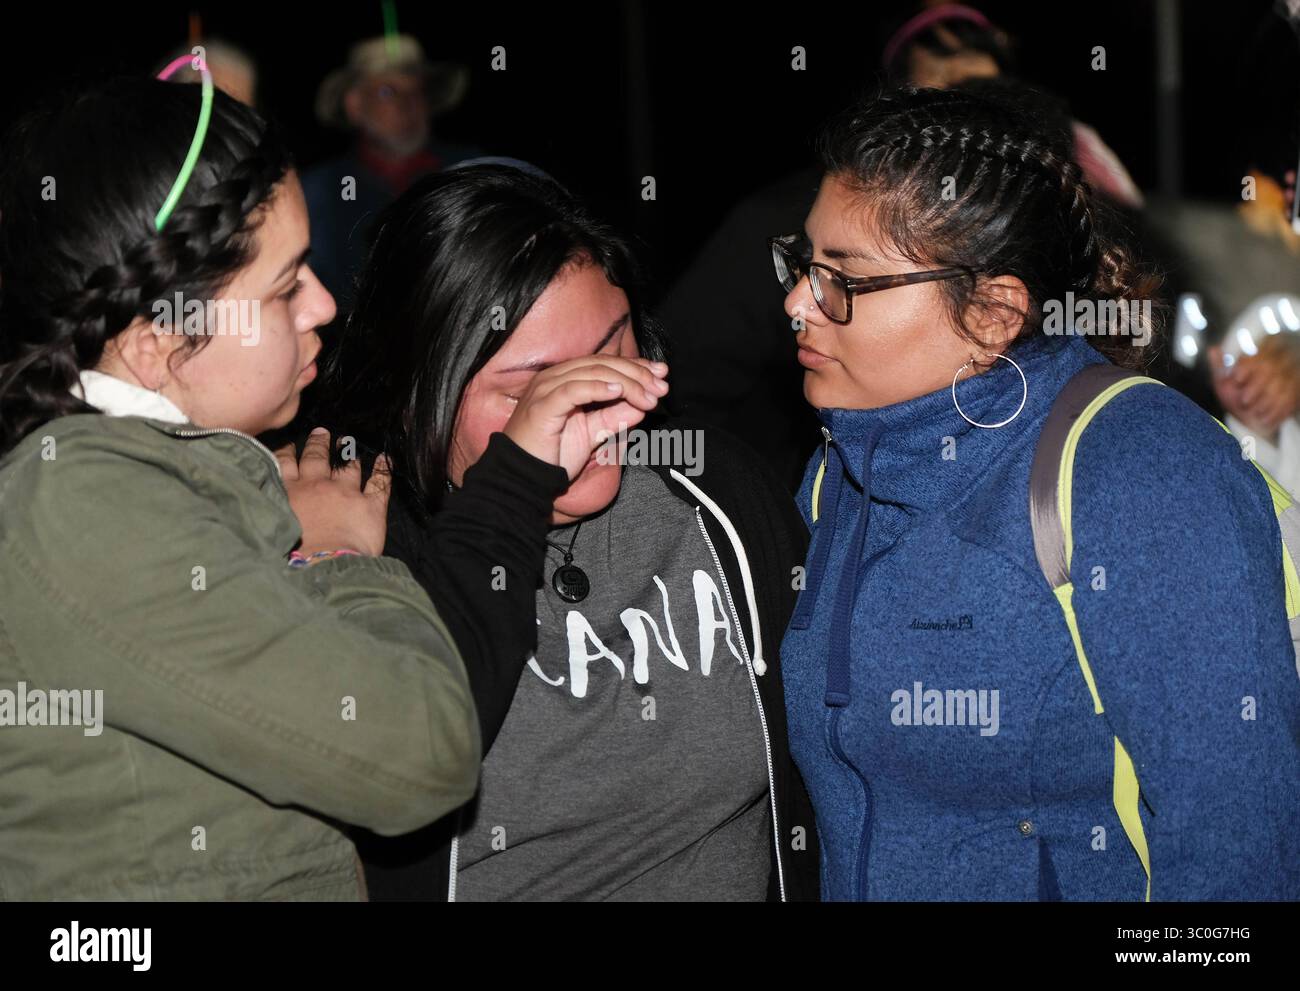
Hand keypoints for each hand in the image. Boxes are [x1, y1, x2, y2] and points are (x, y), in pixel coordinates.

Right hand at [275, 429, 390, 556]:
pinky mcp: (370, 506)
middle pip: (317, 458)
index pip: (286, 465)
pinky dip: (384, 469)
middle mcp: (318, 486)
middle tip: (321, 432)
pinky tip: (386, 458)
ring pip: (348, 467)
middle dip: (318, 444)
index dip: (288, 451)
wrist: (322, 565)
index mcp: (290, 493)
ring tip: (349, 444)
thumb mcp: (270, 527)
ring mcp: (346, 493)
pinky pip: (379, 482)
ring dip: (348, 454)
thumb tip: (268, 506)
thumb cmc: (292, 554)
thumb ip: (271, 509)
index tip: (290, 443)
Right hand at [502, 356, 668, 478]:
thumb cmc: (553, 455)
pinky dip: (597, 388)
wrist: (523, 477)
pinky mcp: (542, 405)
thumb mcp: (593, 433)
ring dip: (625, 382)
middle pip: (602, 364)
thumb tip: (643, 405)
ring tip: (648, 394)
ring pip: (592, 373)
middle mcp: (554, 378)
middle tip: (661, 387)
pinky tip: (618, 391)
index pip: (605, 364)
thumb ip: (615, 417)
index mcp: (565, 379)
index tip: (661, 375)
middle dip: (637, 374)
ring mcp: (546, 389)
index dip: (635, 367)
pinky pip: (573, 390)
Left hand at [1210, 338, 1299, 437]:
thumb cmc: (1236, 398)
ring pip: (1282, 383)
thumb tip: (1212, 349)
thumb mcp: (1224, 383)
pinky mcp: (1298, 391)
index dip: (1248, 364)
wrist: (1251, 419)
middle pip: (1270, 367)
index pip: (1257, 352)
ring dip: (1265, 400)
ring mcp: (1291, 375)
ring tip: (1255, 410)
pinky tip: (1265, 417)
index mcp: (1259, 355)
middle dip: (1256, 386)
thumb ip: (1219, 366)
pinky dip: (1275, 410)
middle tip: (1244, 400)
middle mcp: (1278, 361)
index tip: (1236, 379)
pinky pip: (1290, 398)